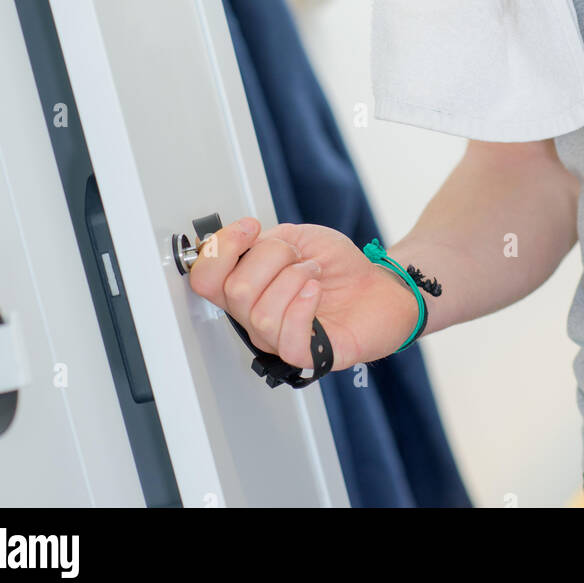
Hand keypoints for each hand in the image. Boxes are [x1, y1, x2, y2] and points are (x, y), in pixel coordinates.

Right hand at [187, 218, 419, 372]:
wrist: (378, 286)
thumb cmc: (338, 268)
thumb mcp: (297, 238)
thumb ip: (263, 241)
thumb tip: (242, 245)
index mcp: (247, 287)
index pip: (205, 278)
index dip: (220, 249)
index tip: (251, 227)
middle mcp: (255, 316)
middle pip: (235, 290)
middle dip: (273, 258)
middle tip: (299, 256)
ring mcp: (279, 338)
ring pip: (261, 313)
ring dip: (294, 279)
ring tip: (313, 275)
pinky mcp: (306, 354)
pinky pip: (287, 338)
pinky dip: (303, 305)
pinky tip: (316, 292)